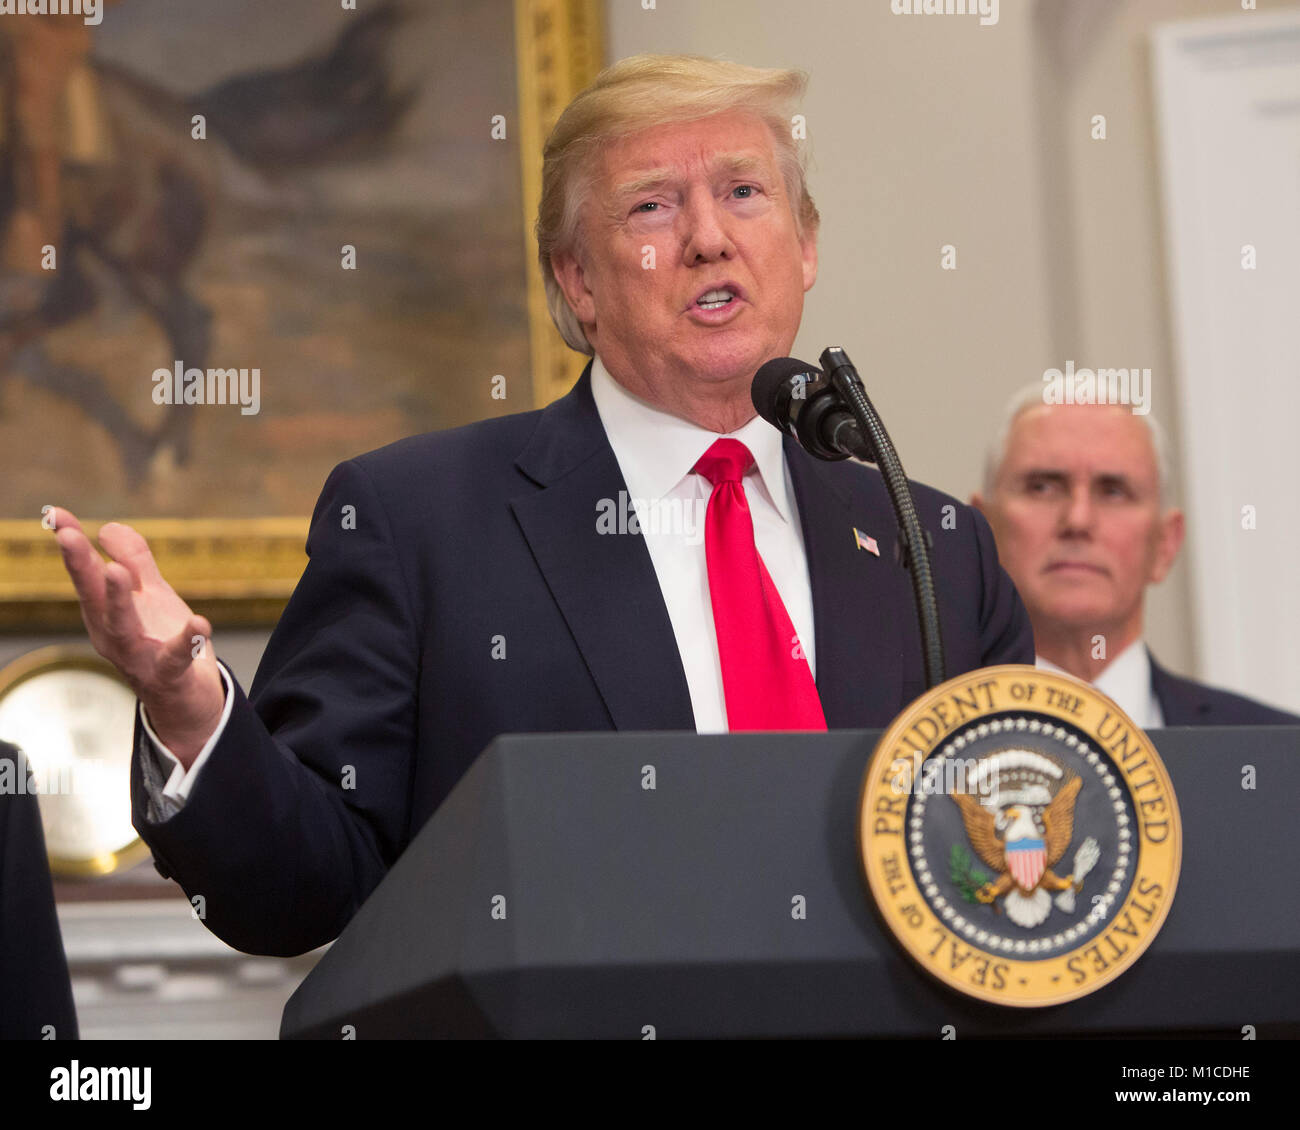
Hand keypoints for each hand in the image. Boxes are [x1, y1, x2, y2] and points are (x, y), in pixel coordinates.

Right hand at [49, 507, 225, 768]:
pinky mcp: (169, 677)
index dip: (71, 544)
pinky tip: (199, 622)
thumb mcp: (152, 597)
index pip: (86, 574)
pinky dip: (185, 642)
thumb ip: (136, 562)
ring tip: (117, 572)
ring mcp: (138, 658)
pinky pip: (175, 659)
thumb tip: (108, 527)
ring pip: (122, 629)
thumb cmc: (163, 644)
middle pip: (93, 599)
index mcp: (106, 613)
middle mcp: (113, 635)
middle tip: (70, 536)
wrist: (188, 701)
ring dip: (118, 600)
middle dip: (81, 567)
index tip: (54, 514)